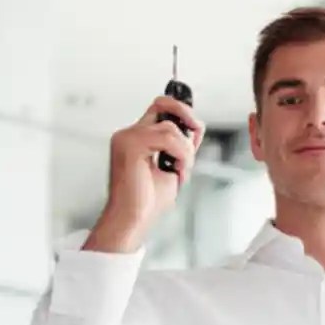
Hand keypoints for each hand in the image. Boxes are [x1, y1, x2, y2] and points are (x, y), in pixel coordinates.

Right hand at [87, 95, 204, 252]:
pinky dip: (181, 155)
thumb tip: (195, 128)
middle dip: (186, 114)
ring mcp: (127, 138)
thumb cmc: (148, 201)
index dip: (182, 112)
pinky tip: (177, 171)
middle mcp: (128, 135)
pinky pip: (167, 138)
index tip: (196, 128)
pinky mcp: (130, 146)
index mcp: (136, 139)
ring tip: (181, 170)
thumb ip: (181, 146)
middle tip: (196, 133)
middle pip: (162, 104)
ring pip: (170, 127)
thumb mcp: (174, 167)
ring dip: (185, 150)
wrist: (133, 220)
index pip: (160, 109)